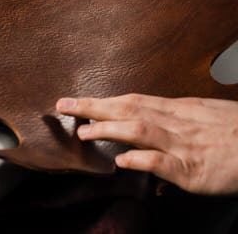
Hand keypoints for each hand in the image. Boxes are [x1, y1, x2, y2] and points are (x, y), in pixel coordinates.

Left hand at [57, 94, 237, 194]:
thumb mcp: (208, 114)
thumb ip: (179, 116)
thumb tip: (153, 116)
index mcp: (180, 109)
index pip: (132, 100)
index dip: (102, 100)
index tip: (75, 100)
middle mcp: (178, 123)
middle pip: (129, 108)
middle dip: (93, 106)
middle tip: (63, 105)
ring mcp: (184, 146)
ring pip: (140, 130)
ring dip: (108, 129)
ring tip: (82, 132)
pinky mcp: (194, 171)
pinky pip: (162, 162)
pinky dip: (140, 160)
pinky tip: (120, 161)